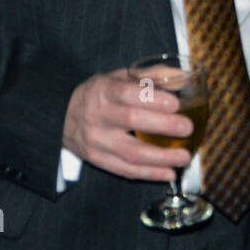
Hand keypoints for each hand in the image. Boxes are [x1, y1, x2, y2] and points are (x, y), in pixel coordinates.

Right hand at [63, 67, 193, 181]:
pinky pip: (125, 170)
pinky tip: (168, 173)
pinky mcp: (97, 160)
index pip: (129, 94)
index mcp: (104, 91)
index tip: (176, 104)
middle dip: (164, 126)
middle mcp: (99, 116)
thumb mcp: (118, 77)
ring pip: (131, 152)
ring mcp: (97, 141)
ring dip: (162, 158)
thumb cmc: (99, 94)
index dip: (154, 99)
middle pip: (133, 121)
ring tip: (185, 157)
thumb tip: (183, 77)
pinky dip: (149, 173)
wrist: (61, 116)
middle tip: (188, 128)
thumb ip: (150, 75)